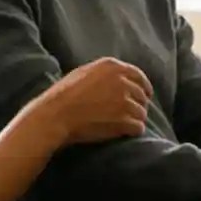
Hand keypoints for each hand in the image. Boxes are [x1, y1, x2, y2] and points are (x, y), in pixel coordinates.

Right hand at [29, 57, 152, 146]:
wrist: (56, 114)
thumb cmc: (64, 95)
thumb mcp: (84, 72)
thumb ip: (105, 73)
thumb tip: (119, 79)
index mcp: (112, 66)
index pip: (139, 76)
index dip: (143, 88)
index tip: (144, 96)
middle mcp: (122, 81)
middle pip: (142, 95)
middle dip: (137, 105)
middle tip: (128, 115)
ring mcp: (125, 101)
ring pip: (142, 112)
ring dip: (134, 120)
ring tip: (121, 125)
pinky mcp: (125, 120)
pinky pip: (139, 127)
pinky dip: (132, 131)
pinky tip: (122, 133)